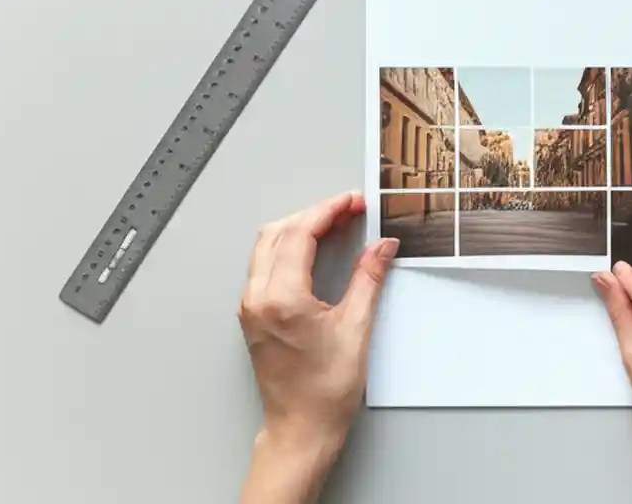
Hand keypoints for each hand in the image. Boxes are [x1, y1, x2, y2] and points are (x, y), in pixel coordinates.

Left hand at [238, 191, 398, 503]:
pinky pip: (264, 266)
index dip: (329, 211)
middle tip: (348, 209)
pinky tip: (313, 251)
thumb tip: (382, 246)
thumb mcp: (356, 329)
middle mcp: (257, 297)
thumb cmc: (326, 390)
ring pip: (266, 247)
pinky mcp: (253, 315)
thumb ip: (367, 279)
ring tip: (334, 225)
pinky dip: (288, 249)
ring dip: (298, 229)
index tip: (354, 201)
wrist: (300, 429)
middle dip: (314, 214)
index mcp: (281, 298)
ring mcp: (250, 306)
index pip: (300, 235)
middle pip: (278, 233)